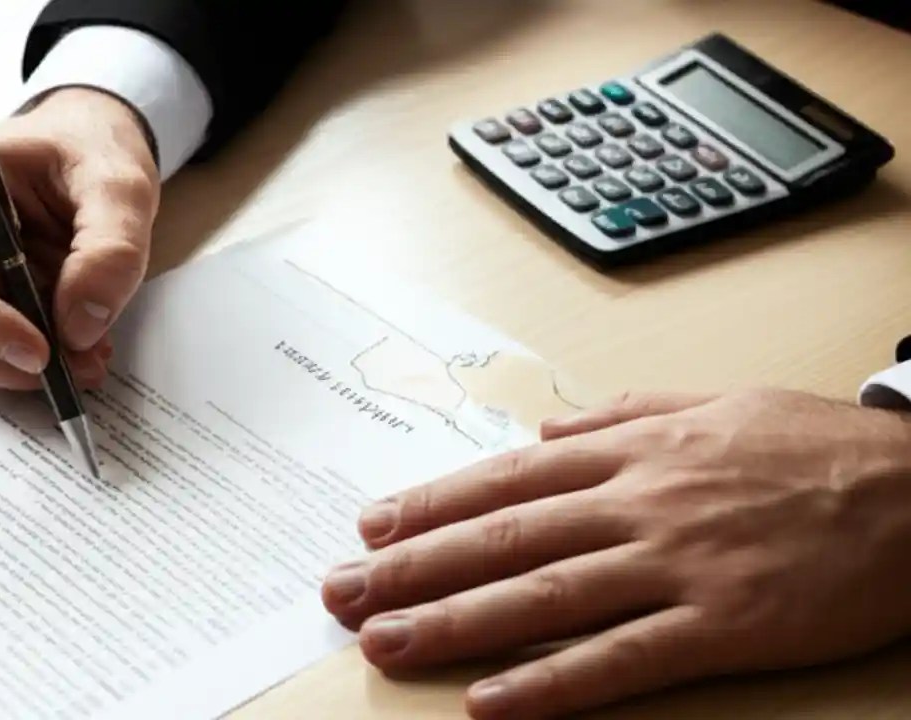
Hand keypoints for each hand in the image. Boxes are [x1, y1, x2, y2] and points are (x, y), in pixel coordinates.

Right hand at [0, 88, 159, 388]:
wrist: (86, 145)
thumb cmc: (92, 151)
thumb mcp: (122, 189)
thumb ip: (111, 252)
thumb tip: (78, 328)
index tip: (41, 354)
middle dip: (2, 356)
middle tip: (79, 366)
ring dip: (14, 363)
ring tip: (85, 353)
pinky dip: (19, 355)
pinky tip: (70, 341)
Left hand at [322, 389, 910, 717]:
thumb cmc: (815, 447)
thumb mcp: (712, 405)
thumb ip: (621, 415)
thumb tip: (548, 430)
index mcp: (634, 451)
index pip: (506, 479)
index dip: (431, 503)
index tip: (371, 524)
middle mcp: (639, 501)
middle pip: (503, 536)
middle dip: (412, 566)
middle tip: (341, 590)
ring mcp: (677, 562)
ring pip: (542, 594)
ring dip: (454, 621)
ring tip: (384, 641)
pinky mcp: (723, 623)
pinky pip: (622, 659)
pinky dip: (552, 682)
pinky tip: (492, 703)